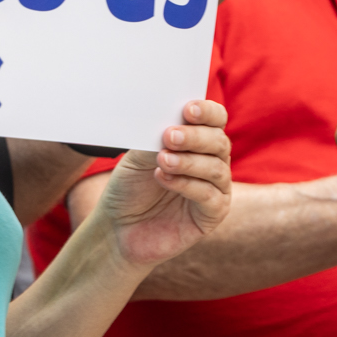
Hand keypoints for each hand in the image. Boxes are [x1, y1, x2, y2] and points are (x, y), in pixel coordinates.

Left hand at [95, 100, 232, 269]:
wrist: (117, 227)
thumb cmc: (131, 187)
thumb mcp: (139, 156)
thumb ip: (157, 138)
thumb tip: (170, 120)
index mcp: (198, 142)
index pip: (216, 120)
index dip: (207, 112)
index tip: (188, 109)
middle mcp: (212, 162)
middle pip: (219, 142)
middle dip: (195, 136)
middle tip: (170, 136)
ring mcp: (215, 189)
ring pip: (216, 168)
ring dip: (189, 161)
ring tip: (162, 160)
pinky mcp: (213, 215)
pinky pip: (210, 196)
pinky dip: (187, 184)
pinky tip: (164, 179)